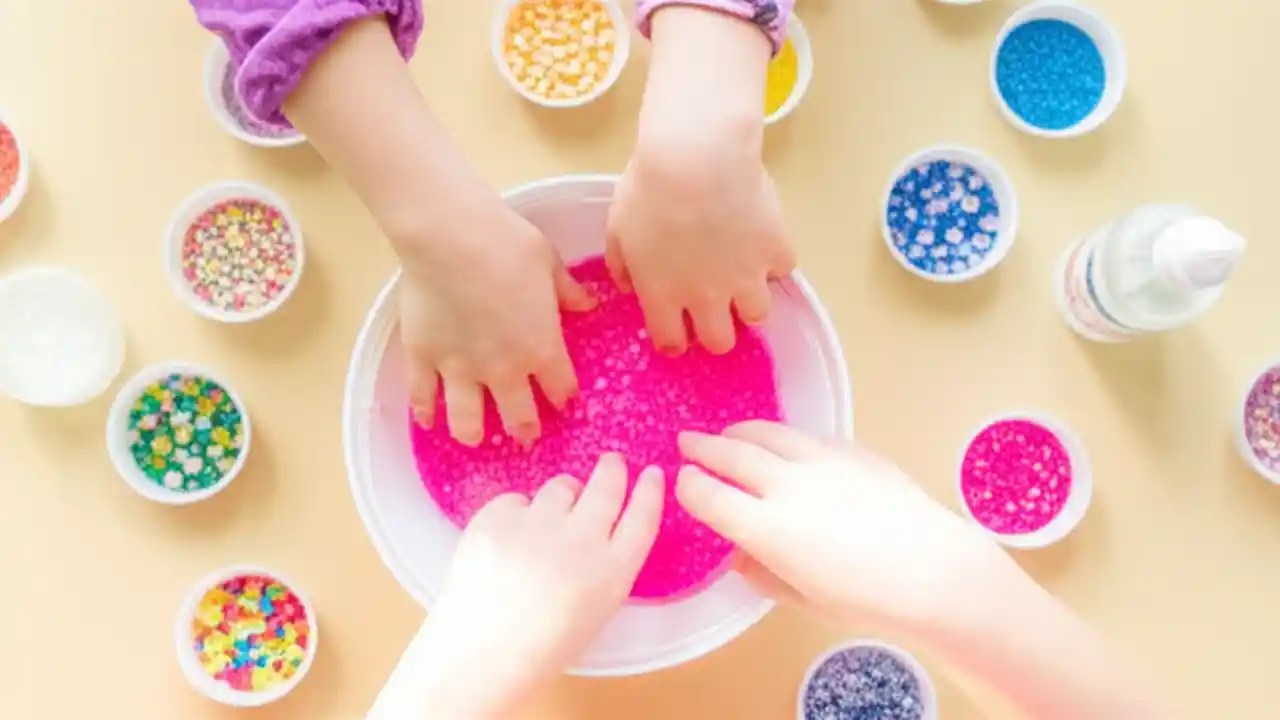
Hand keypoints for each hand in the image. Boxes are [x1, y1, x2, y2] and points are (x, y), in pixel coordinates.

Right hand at [399, 189, 595, 446]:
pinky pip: (422, 396)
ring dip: (474, 433)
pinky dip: (425, 412)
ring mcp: (459, 369)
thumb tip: (589, 305)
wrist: (449, 237)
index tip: (564, 400)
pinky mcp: (422, 358)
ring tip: (475, 438)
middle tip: (526, 435)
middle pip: (519, 417)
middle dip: (526, 429)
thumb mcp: (549, 264)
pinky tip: (428, 420)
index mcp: (540, 348)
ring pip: (467, 420)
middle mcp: (502, 370)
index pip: (560, 387)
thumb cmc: (507, 244)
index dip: (564, 397)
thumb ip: (568, 292)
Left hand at [411, 455, 663, 717]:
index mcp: (612, 572)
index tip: (651, 473)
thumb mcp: (594, 612)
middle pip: (607, 486)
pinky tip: (507, 543)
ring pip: (561, 487)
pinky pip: (517, 501)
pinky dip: (516, 515)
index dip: (649, 491)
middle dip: (612, 469)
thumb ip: (603, 569)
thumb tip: (598, 532)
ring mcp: (539, 523)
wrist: (478, 656)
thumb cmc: (539, 648)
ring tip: (548, 522)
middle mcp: (582, 539)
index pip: (643, 517)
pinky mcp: (499, 515)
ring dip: (562, 496)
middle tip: (611, 462)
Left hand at [607, 6, 794, 355]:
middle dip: (715, 330)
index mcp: (664, 295)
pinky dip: (773, 262)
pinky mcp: (775, 251)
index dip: (675, 339)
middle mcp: (707, 297)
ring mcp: (746, 277)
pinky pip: (781, 270)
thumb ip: (621, 266)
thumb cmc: (648, 188)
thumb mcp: (617, 228)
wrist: (698, 156)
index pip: (672, 342)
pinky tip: (761, 243)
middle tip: (714, 307)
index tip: (677, 329)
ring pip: (757, 316)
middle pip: (719, 342)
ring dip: (749, 303)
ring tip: (743, 280)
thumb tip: (629, 286)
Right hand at [676, 421, 999, 633]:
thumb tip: (741, 555)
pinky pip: (807, 437)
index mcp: (766, 527)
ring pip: (768, 433)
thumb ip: (763, 573)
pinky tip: (787, 446)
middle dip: (703, 447)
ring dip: (741, 432)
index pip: (708, 495)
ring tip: (729, 434)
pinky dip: (786, 439)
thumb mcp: (803, 597)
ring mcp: (821, 460)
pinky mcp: (853, 450)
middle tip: (687, 442)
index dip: (689, 487)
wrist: (935, 570)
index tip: (682, 481)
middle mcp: (786, 484)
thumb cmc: (867, 599)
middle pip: (731, 453)